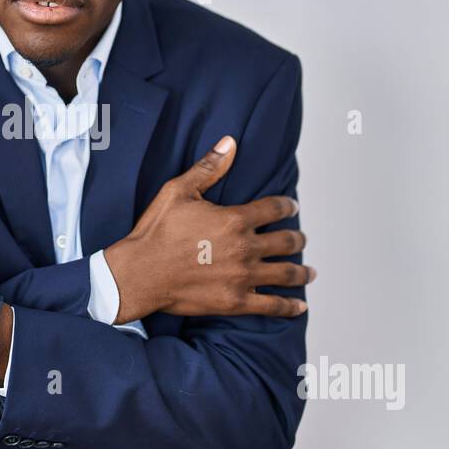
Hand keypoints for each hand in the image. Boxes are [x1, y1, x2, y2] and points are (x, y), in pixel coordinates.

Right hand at [102, 135, 314, 322]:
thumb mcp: (178, 191)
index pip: (274, 209)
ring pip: (285, 273)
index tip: (292, 207)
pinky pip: (271, 305)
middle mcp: (245, 248)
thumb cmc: (156, 231)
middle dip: (297, 239)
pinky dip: (289, 306)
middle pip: (285, 242)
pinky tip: (300, 305)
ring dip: (301, 271)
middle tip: (300, 239)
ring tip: (309, 271)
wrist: (140, 273)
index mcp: (234, 220)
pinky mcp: (236, 302)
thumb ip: (208, 167)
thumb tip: (230, 143)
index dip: (287, 206)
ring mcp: (243, 277)